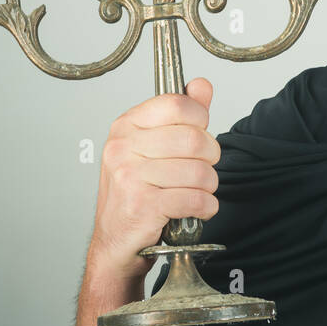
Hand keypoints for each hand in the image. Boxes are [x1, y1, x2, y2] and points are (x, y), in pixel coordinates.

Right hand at [88, 77, 220, 281]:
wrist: (116, 241)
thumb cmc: (135, 192)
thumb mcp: (154, 145)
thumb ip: (182, 114)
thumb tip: (201, 85)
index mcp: (126, 125)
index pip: (178, 104)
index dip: (201, 119)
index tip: (200, 131)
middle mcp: (123, 147)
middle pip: (195, 138)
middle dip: (210, 157)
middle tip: (202, 168)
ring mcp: (129, 177)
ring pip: (199, 171)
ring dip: (208, 186)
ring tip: (196, 190)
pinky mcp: (141, 206)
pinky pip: (194, 199)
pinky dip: (205, 207)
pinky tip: (197, 208)